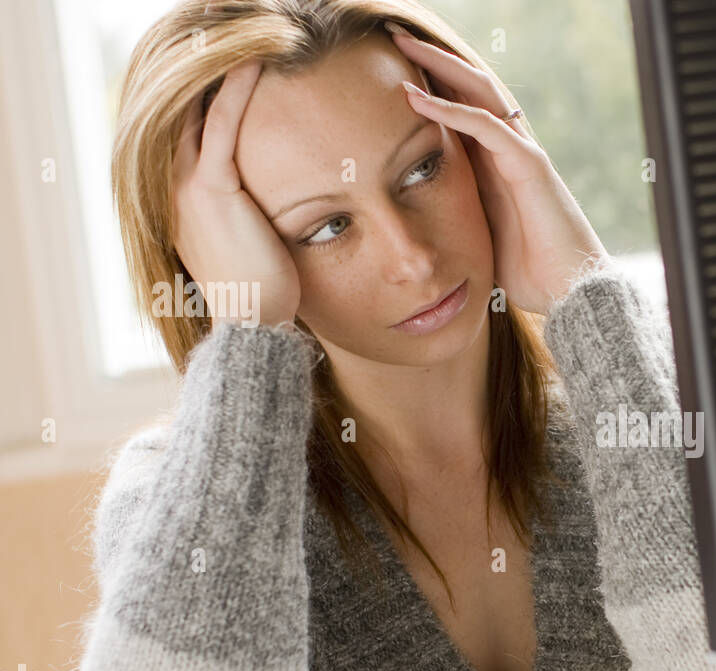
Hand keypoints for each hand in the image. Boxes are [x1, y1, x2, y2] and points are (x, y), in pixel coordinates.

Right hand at [172, 60, 300, 328]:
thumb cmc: (261, 287)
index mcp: (175, 192)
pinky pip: (221, 123)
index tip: (235, 58)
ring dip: (223, 65)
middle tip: (232, 30)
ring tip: (252, 35)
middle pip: (181, 103)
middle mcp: (168, 182)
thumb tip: (275, 193)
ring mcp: (184, 183)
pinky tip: (259, 60)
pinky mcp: (210, 188)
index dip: (206, 87)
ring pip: (197, 103)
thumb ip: (247, 206)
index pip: (184, 122)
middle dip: (206, 67)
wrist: (254, 323)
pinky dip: (238, 88)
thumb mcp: (246, 236)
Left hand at [386, 22, 609, 315]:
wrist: (573, 295)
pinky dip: (450, 108)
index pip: (463, 111)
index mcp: (498, 166)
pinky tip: (417, 97)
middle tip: (395, 35)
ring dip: (439, 65)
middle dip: (434, 59)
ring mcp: (523, 154)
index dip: (433, 85)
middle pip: (471, 88)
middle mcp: (511, 151)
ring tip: (402, 44)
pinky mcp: (530, 166)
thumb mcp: (480, 240)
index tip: (392, 69)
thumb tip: (420, 235)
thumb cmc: (533, 275)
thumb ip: (458, 221)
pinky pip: (486, 126)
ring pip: (480, 92)